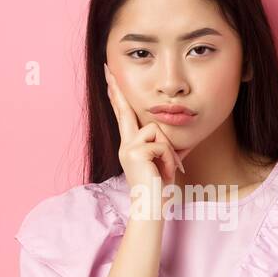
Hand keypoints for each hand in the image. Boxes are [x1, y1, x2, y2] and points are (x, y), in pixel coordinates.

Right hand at [104, 65, 191, 204]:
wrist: (151, 206)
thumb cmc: (158, 187)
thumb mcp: (161, 161)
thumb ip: (160, 144)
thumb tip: (162, 129)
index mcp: (130, 145)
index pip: (123, 116)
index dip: (117, 97)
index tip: (110, 80)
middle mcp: (125, 144)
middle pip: (124, 111)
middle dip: (116, 90)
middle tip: (108, 69)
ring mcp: (128, 148)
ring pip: (156, 131)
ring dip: (168, 151)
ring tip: (167, 170)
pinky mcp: (134, 153)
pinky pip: (161, 145)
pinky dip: (169, 159)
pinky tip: (166, 173)